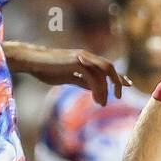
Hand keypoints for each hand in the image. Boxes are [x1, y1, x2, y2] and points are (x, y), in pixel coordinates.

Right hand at [8, 44, 130, 106]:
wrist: (32, 61)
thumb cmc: (46, 68)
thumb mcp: (68, 77)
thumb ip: (81, 81)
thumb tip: (93, 89)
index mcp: (85, 59)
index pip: (106, 67)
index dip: (118, 76)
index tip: (127, 85)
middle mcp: (86, 56)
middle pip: (109, 67)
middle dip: (117, 81)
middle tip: (119, 97)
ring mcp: (82, 58)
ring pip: (103, 72)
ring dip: (106, 89)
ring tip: (103, 104)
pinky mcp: (76, 62)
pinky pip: (92, 76)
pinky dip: (97, 88)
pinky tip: (96, 99)